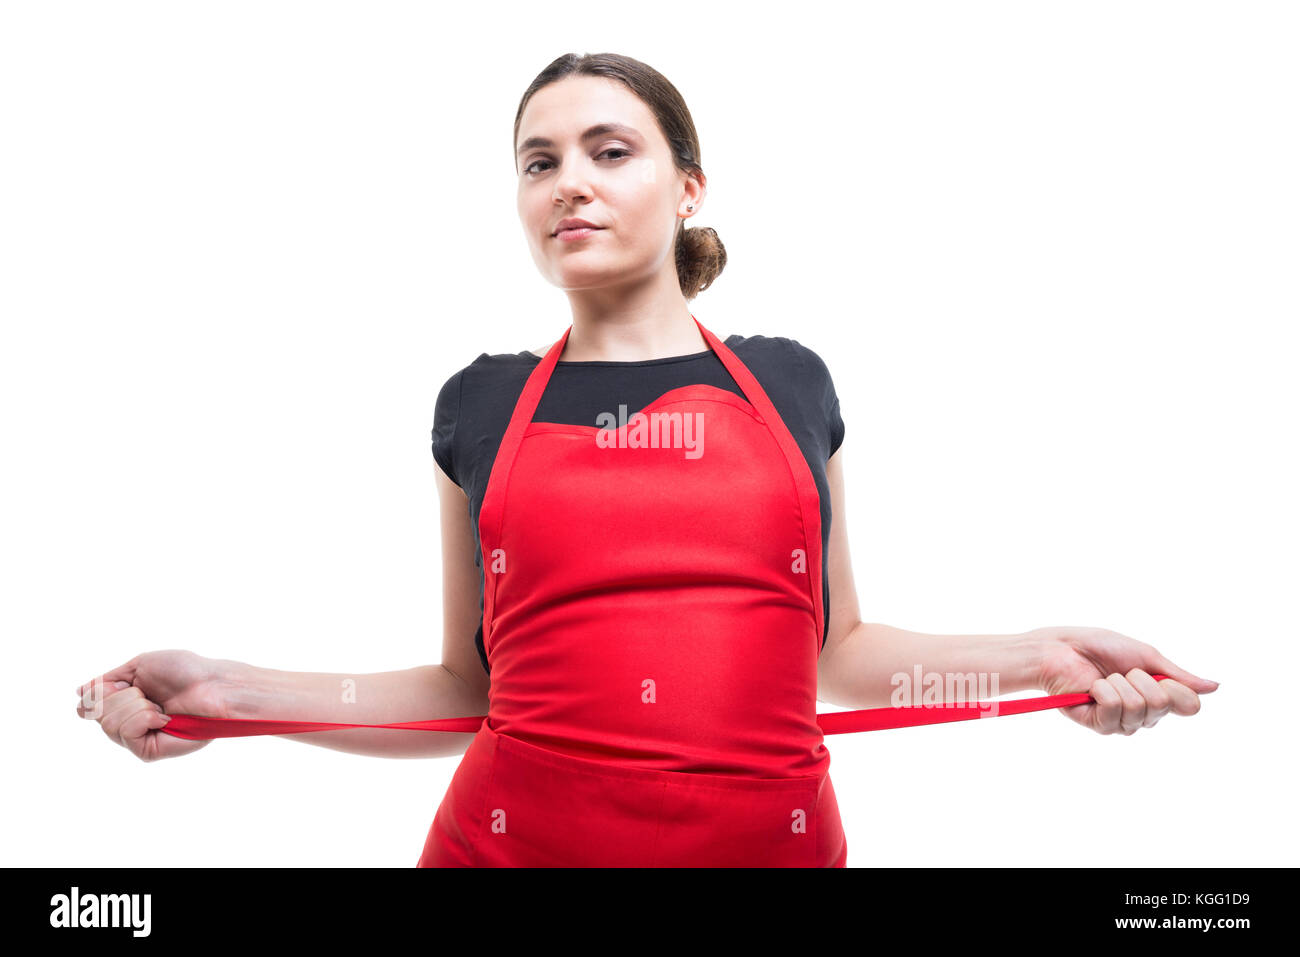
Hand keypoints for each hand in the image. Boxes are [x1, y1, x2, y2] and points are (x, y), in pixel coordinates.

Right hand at [75, 650, 239, 760]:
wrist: (213, 684)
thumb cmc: (186, 671)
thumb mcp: (139, 666)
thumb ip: (107, 681)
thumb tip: (79, 693)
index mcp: (125, 703)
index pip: (87, 707)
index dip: (97, 694)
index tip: (120, 684)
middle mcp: (129, 723)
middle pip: (95, 715)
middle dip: (122, 696)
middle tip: (150, 694)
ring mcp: (138, 739)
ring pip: (108, 723)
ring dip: (136, 705)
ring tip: (161, 706)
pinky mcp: (148, 752)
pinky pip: (127, 733)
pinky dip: (143, 717)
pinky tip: (164, 717)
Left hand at [1031, 626, 1218, 734]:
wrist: (1062, 647)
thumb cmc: (1099, 647)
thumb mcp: (1146, 656)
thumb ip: (1178, 676)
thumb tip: (1215, 687)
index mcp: (1158, 699)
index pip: (1190, 707)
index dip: (1177, 688)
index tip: (1155, 673)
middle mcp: (1143, 716)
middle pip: (1164, 704)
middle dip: (1140, 678)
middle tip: (1120, 672)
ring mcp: (1122, 723)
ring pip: (1140, 707)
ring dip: (1119, 682)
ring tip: (1104, 679)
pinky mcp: (1099, 725)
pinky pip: (1114, 707)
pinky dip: (1103, 689)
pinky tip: (1093, 688)